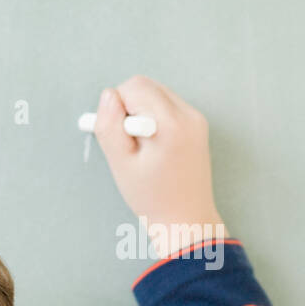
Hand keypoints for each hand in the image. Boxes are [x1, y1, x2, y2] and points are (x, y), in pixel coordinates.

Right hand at [94, 76, 223, 255]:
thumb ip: (110, 126)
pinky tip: (151, 147)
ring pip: (155, 94)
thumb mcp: (121, 164)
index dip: (116, 107)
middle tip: (125, 141)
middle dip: (127, 107)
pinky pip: (166, 106)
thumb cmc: (152, 197)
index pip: (135, 87)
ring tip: (139, 147)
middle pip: (146, 86)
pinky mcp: (197, 125)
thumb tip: (107, 95)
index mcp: (171, 124)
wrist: (186, 219)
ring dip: (139, 113)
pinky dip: (152, 119)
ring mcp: (196, 118)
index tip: (116, 135)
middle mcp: (189, 115)